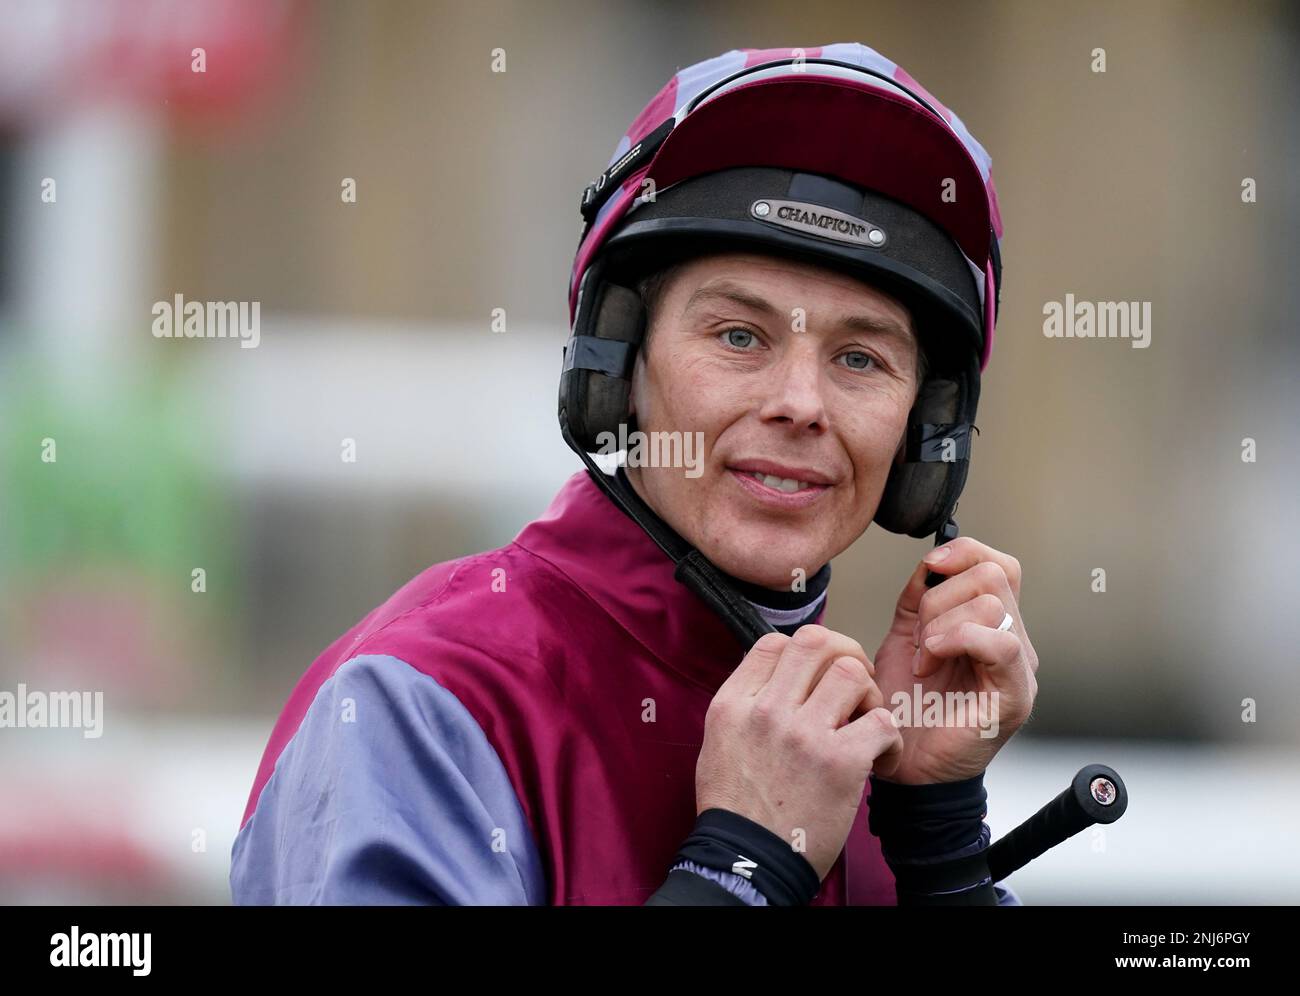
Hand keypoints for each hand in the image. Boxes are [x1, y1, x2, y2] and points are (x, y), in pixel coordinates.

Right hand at [696, 625, 903, 880]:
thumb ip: (745, 703)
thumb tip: (775, 677)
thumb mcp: (718, 741)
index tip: (815, 675)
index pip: (774, 642)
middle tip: (852, 685)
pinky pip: (882, 722)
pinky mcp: (840, 762)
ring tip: (865, 722)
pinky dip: (890, 739)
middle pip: (816, 643)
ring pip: (853, 674)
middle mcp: (767, 710)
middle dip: (842, 655)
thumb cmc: (736, 808)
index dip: (803, 652)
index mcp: (734, 703)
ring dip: (868, 695)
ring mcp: (804, 733)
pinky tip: (879, 757)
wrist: (748, 860)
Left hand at [871, 536, 1038, 784]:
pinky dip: (957, 640)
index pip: (999, 564)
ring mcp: (1019, 668)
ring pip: (993, 604)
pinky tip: (931, 662)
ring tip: (924, 657)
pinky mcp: (1014, 695)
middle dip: (940, 597)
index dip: (964, 553)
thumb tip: (929, 563)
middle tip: (919, 637)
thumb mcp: (904, 639)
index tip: (928, 569)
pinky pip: (1002, 644)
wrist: (902, 761)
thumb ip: (917, 600)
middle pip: (994, 575)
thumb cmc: (906, 707)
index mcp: (990, 626)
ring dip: (942, 624)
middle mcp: (1013, 641)